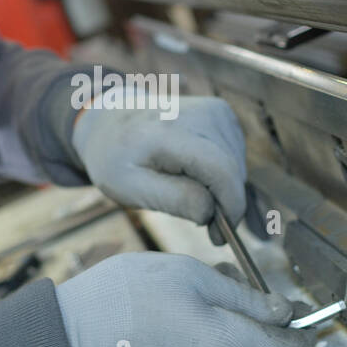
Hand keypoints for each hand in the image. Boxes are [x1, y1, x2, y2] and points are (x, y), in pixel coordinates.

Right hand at [53, 252, 312, 346]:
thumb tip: (281, 309)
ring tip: (187, 298)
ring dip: (222, 331)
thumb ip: (243, 295)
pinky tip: (171, 320)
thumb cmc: (125, 299)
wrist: (70, 335)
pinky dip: (198, 344)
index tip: (293, 313)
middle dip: (251, 322)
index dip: (300, 332)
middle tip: (225, 286)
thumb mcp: (190, 275)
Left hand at [72, 91, 247, 242]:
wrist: (109, 122)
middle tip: (197, 219)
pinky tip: (194, 173)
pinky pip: (236, 154)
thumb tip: (212, 211)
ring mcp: (214, 109)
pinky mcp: (221, 111)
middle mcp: (199, 114)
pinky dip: (221, 173)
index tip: (219, 237)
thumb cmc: (117, 160)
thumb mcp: (130, 189)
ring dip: (221, 189)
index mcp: (170, 132)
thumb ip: (173, 200)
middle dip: (223, 203)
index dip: (230, 207)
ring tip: (186, 189)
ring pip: (237, 166)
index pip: (221, 171)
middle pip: (232, 171)